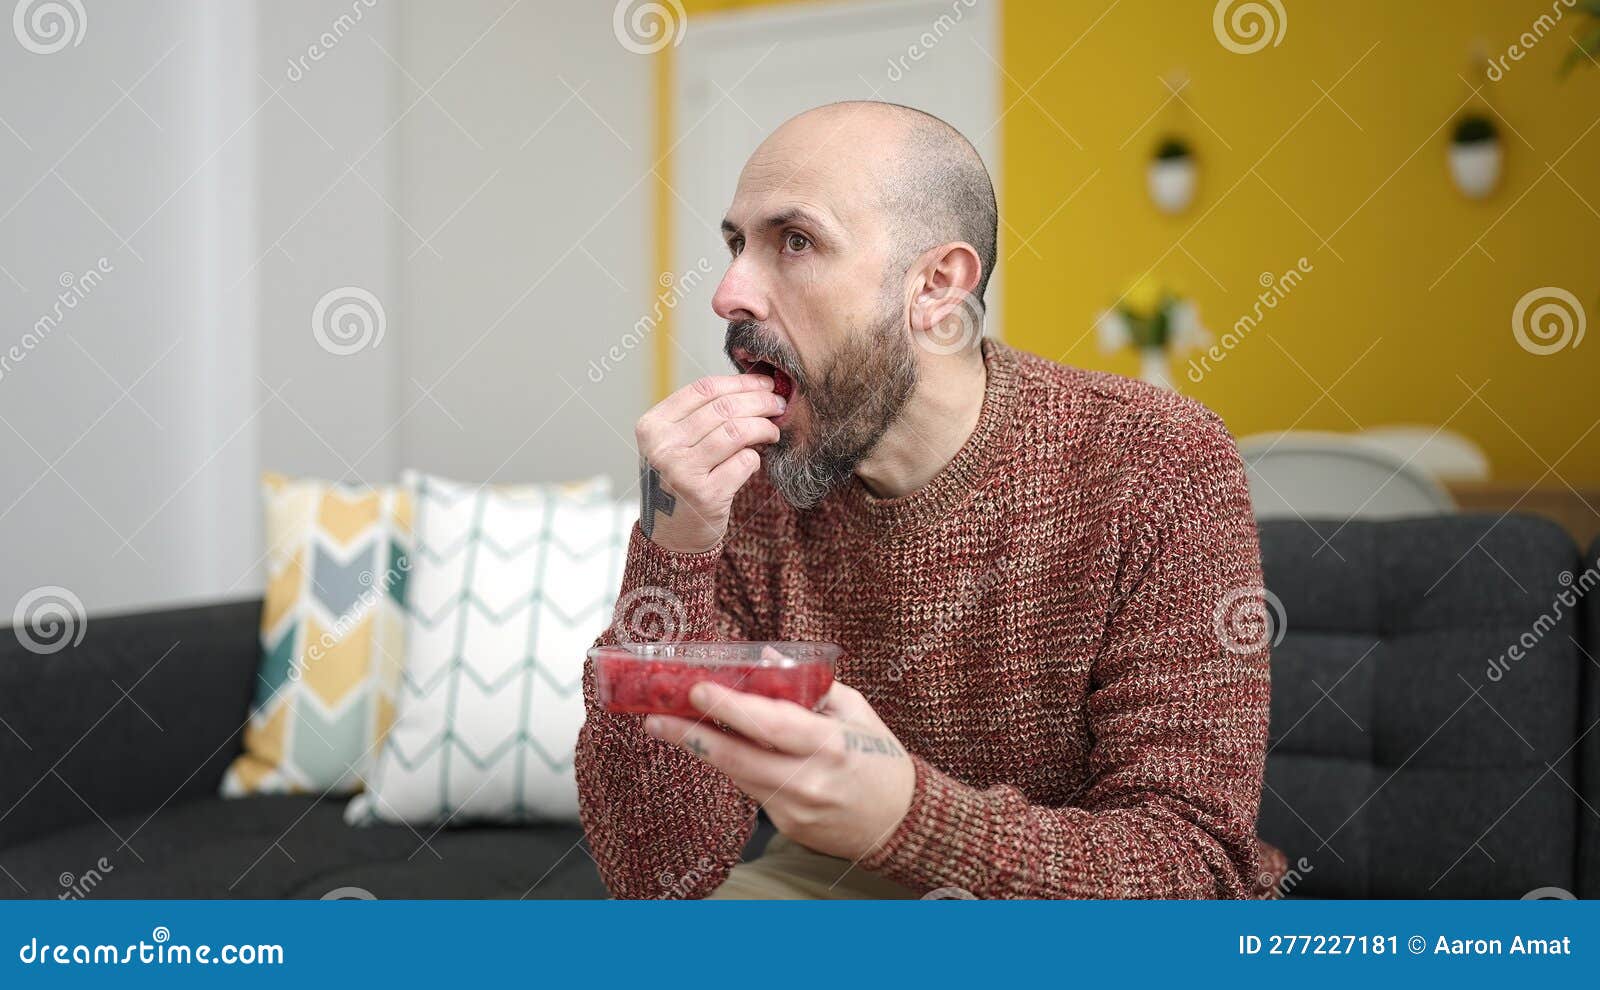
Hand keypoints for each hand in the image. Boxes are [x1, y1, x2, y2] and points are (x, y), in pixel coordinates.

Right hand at [635, 373, 783, 552]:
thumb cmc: (679, 483)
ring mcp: (682, 471)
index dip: (741, 382)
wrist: (672, 537)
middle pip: (724, 408)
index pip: (704, 390)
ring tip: (772, 431)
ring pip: (737, 431)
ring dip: (763, 428)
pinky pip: (745, 462)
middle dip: (760, 401)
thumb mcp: (674, 445)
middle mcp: (663, 447)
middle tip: (779, 404)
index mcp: (652, 426)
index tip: (764, 383)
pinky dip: (756, 458)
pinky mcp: (706, 494)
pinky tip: (755, 460)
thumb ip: (701, 417)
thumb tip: (753, 387)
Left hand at [643, 679, 914, 861]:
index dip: (730, 708)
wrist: (899, 822)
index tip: (697, 690)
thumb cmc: (879, 757)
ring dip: (704, 750)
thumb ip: (810, 685)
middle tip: (656, 717)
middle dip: (691, 736)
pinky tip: (718, 750)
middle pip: (738, 758)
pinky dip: (734, 768)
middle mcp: (808, 779)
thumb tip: (764, 661)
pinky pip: (751, 791)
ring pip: (737, 776)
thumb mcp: (855, 710)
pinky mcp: (787, 827)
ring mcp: (795, 809)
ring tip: (671, 727)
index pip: (770, 724)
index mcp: (830, 743)